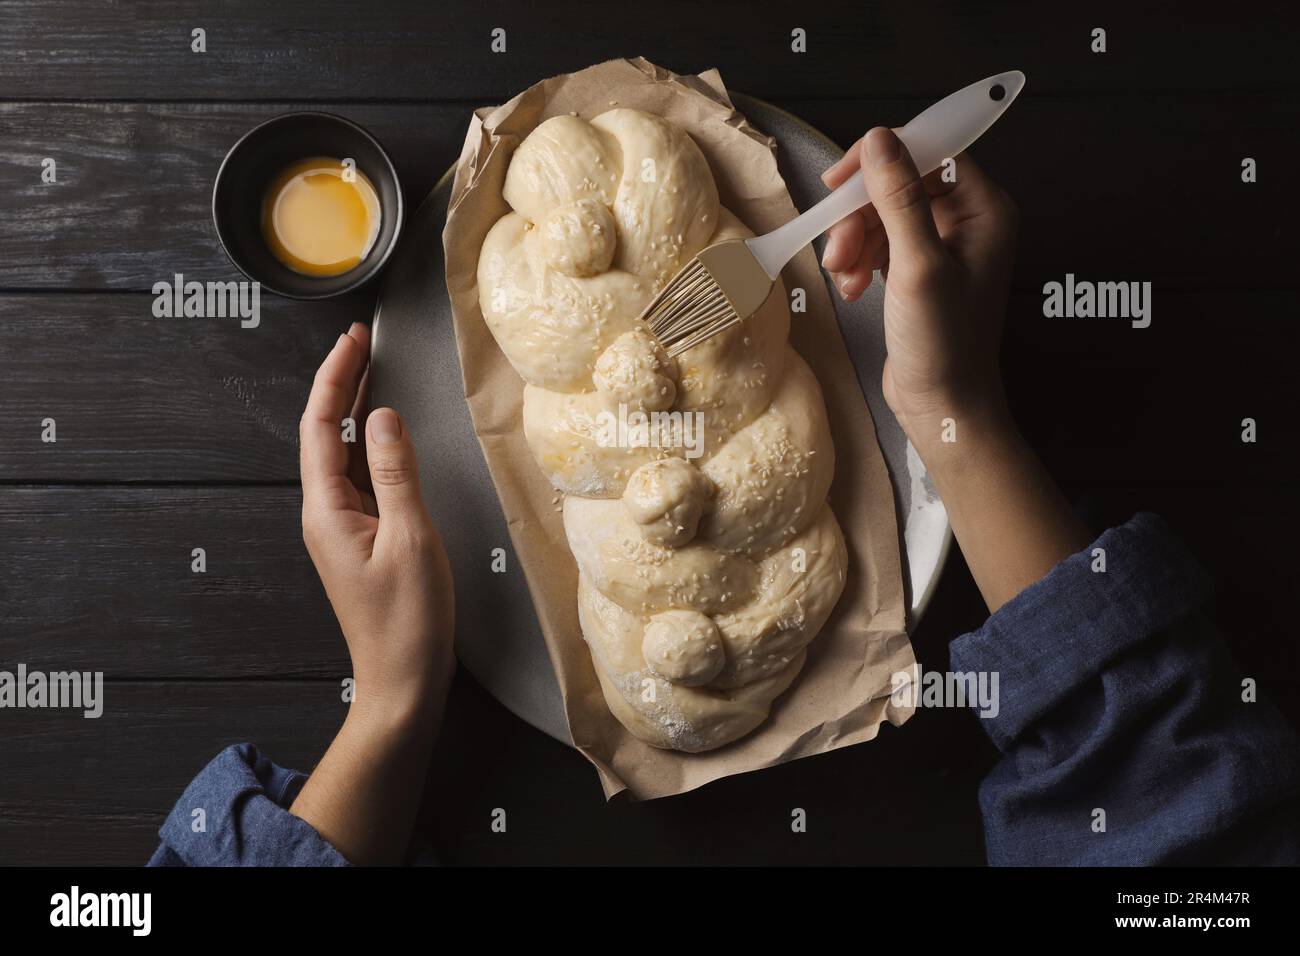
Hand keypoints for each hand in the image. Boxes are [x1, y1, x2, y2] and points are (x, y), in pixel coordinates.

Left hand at [298, 322, 453, 721]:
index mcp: (327, 512)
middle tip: (361, 342)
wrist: (402, 682)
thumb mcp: (411, 539)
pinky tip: (384, 432)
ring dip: (353, 411)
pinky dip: (369, 445)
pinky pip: (358, 478)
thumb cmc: (408, 622)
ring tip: (371, 371)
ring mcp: (342, 528)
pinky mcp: (361, 540)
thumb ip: (396, 474)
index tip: (353, 340)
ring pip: (340, 455)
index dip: (334, 379)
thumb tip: (383, 417)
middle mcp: (325, 515)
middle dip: (341, 385)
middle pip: (324, 435)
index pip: (320, 428)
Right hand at [820, 127, 1017, 439]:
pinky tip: (853, 288)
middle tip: (839, 249)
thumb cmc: (945, 345)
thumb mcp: (917, 266)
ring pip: (882, 213)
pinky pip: (879, 241)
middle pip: (899, 183)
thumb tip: (879, 140)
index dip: (881, 159)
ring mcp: (942, 244)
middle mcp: (968, 220)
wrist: (942, 405)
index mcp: (984, 210)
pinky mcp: (917, 267)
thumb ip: (898, 198)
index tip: (840, 180)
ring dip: (853, 240)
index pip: (931, 150)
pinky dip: (858, 260)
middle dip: (860, 214)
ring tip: (844, 277)